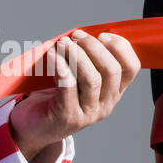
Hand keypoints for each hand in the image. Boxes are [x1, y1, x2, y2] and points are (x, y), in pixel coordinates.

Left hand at [8, 29, 139, 162]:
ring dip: (77, 55)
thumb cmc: (54, 97)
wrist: (32, 129)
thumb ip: (86, 60)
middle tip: (76, 36)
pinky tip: (52, 56)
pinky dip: (61, 66)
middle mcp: (105, 105)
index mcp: (112, 93)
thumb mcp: (76, 79)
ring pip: (91, 79)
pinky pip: (68, 87)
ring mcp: (87, 114)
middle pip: (111, 71)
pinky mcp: (67, 117)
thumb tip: (84, 33)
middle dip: (94, 48)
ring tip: (63, 43)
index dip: (121, 47)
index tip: (103, 34)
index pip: (131, 68)